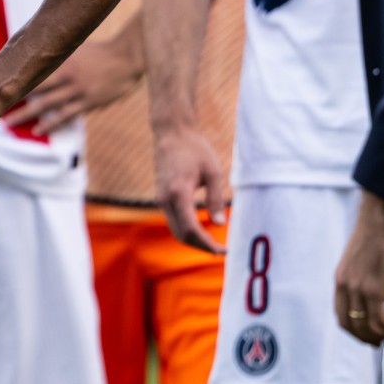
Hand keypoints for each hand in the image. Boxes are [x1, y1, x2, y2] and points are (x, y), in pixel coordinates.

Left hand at [3, 31, 144, 134]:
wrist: (127, 58)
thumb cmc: (99, 51)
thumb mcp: (75, 47)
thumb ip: (56, 55)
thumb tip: (34, 56)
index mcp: (61, 59)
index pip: (32, 70)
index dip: (14, 78)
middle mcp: (66, 75)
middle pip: (34, 89)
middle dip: (14, 98)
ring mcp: (77, 90)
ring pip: (46, 104)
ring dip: (26, 114)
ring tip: (9, 123)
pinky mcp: (88, 102)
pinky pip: (66, 115)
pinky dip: (51, 123)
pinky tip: (38, 130)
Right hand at [154, 125, 227, 253]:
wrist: (171, 133)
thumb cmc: (194, 148)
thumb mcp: (212, 171)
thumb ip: (215, 199)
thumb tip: (220, 224)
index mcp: (179, 192)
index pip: (190, 229)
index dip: (206, 244)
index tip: (223, 251)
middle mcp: (166, 199)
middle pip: (181, 235)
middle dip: (201, 246)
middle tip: (222, 251)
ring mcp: (161, 199)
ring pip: (176, 230)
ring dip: (194, 240)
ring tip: (214, 243)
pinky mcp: (162, 197)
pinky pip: (174, 221)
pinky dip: (188, 230)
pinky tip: (202, 230)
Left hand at [334, 191, 383, 344]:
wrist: (383, 215)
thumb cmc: (378, 233)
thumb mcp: (364, 259)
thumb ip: (366, 277)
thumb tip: (379, 297)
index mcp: (340, 278)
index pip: (340, 315)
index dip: (354, 330)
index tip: (368, 336)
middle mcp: (345, 285)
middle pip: (350, 325)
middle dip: (367, 339)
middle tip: (382, 343)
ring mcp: (358, 287)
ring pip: (366, 326)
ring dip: (381, 337)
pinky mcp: (375, 287)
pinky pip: (379, 320)